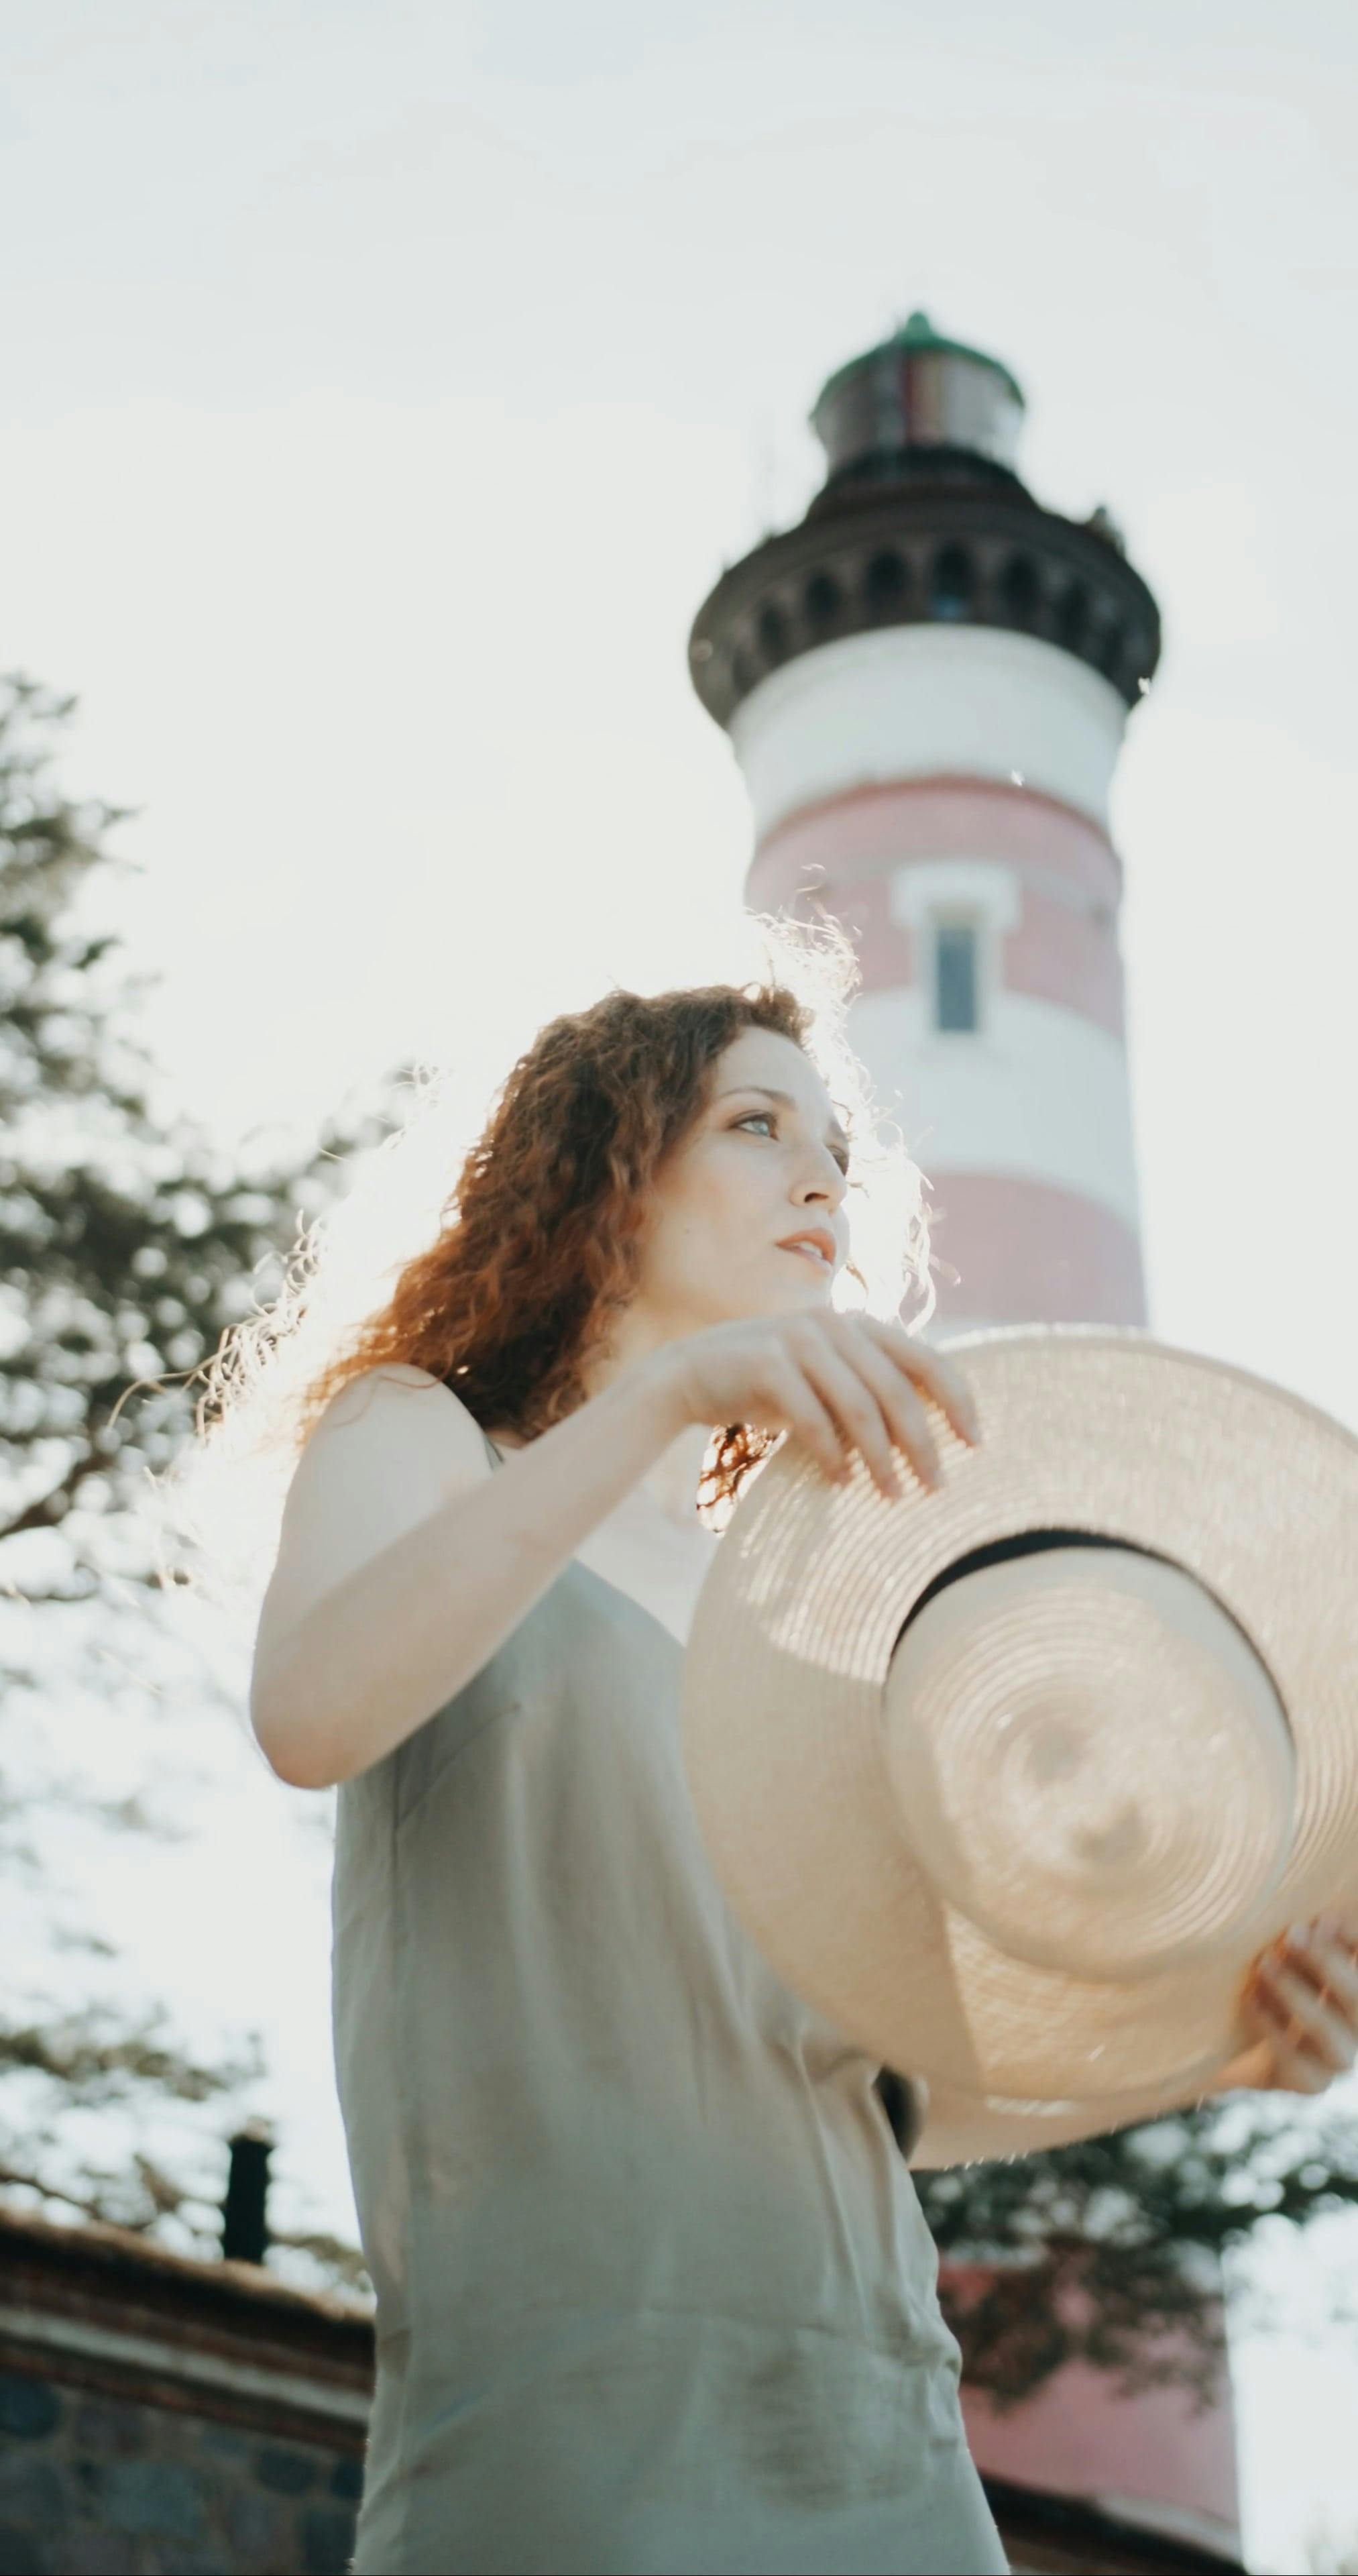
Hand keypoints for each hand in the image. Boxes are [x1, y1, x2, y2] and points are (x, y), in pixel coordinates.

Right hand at [660, 1311, 979, 1499]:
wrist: (690, 1372)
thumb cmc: (770, 1385)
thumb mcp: (826, 1379)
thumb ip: (869, 1389)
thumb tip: (929, 1434)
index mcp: (859, 1325)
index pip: (927, 1359)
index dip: (957, 1400)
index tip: (975, 1443)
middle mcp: (835, 1323)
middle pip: (897, 1389)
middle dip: (921, 1442)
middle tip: (935, 1486)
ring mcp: (798, 1339)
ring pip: (858, 1406)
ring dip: (879, 1457)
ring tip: (891, 1494)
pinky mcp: (766, 1362)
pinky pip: (811, 1417)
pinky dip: (830, 1453)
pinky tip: (840, 1481)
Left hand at [1234, 1916, 1357, 2095]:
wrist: (1223, 2035)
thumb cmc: (1260, 1971)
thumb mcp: (1280, 1946)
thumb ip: (1300, 1934)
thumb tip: (1320, 1913)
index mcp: (1350, 1986)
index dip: (1352, 1937)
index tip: (1324, 1916)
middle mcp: (1354, 2022)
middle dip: (1327, 1964)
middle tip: (1291, 1935)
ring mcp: (1336, 2057)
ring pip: (1333, 2037)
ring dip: (1298, 1997)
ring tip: (1264, 1965)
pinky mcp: (1308, 2082)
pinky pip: (1302, 2069)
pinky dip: (1273, 2031)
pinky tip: (1250, 2000)